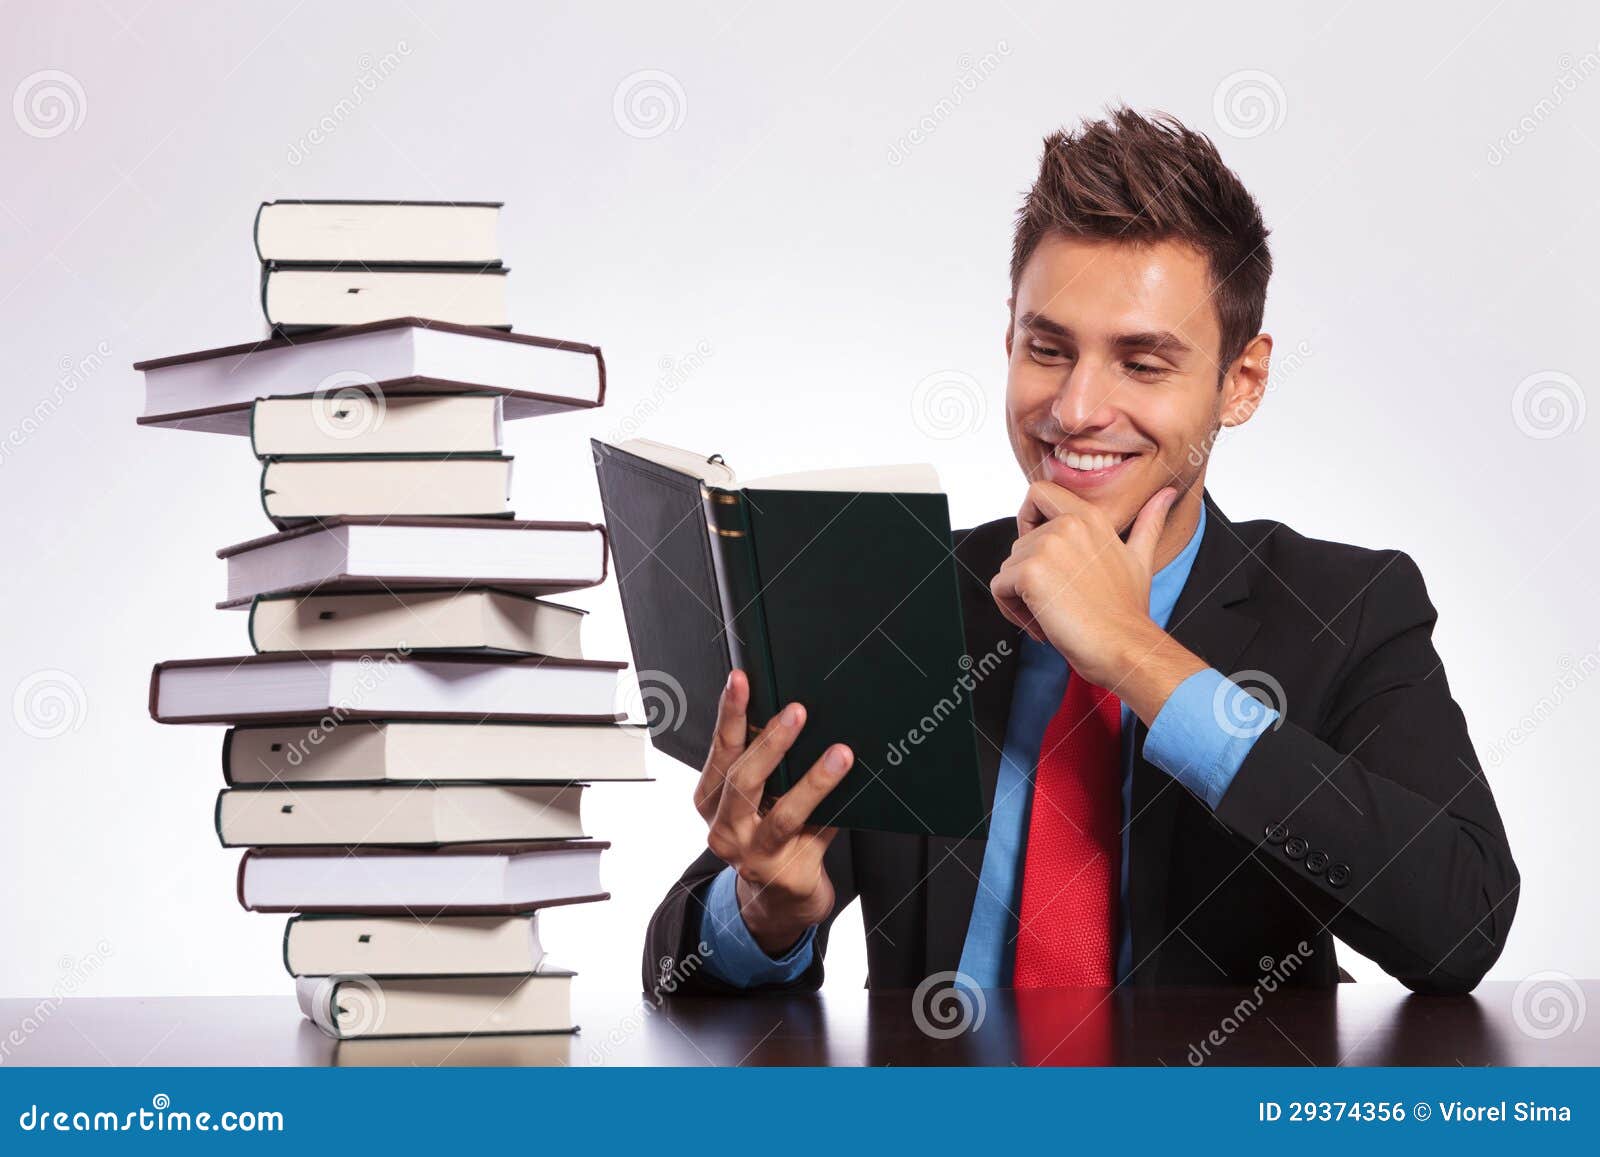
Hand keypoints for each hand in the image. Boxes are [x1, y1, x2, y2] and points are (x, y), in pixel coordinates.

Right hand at [693, 670, 852, 955]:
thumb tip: (792, 713)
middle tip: (797, 711)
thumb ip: (762, 763)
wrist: (778, 895)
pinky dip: (833, 812)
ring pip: (783, 814)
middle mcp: (724, 828)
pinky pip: (816, 836)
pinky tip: (852, 793)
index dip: (730, 713)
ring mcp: (754, 855)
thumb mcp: (754, 797)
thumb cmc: (767, 832)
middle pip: (744, 779)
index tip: (740, 680)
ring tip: (840, 754)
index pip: (720, 749)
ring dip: (813, 782)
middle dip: (772, 742)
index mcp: (710, 799)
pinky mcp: (787, 873)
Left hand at [990, 482, 1205, 720]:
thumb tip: (1167, 494)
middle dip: (1030, 576)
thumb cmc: (1128, 612)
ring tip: (1056, 615)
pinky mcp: (1030, 572)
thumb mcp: (1140, 559)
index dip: (1030, 521)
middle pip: (1018, 542)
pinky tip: (1043, 625)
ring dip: (1022, 598)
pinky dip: (1012, 611)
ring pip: (1008, 568)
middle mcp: (1067, 524)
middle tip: (1060, 602)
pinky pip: (998, 588)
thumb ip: (1148, 523)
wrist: (1125, 647)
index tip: (1049, 557)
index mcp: (1089, 516)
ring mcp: (1047, 546)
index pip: (1038, 493)